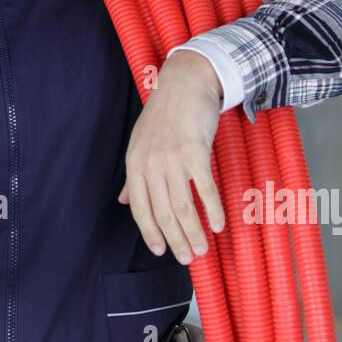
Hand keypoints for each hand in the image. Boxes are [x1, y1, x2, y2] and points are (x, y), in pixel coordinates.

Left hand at [117, 50, 225, 264]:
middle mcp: (151, 164)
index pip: (140, 209)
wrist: (184, 84)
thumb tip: (124, 201)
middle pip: (163, 213)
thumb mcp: (140, 144)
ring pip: (183, 206)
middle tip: (188, 258)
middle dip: (176, 240)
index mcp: (135, 165)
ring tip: (202, 249)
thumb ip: (134, 177)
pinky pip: (204, 189)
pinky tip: (218, 225)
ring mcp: (173, 159)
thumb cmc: (164, 115)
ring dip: (194, 232)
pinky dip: (212, 210)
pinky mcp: (195, 152)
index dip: (151, 233)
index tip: (161, 251)